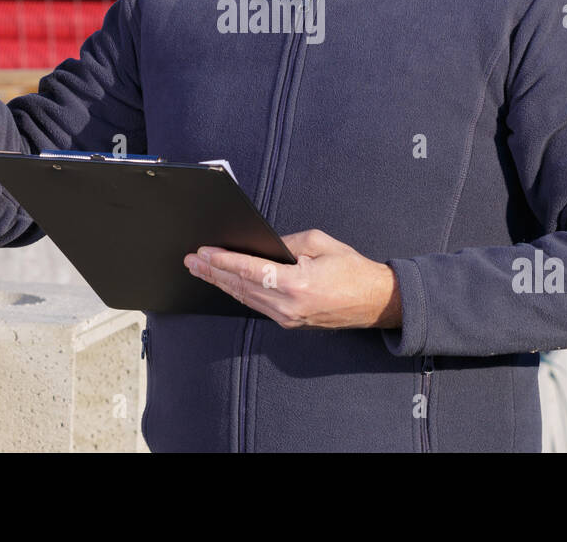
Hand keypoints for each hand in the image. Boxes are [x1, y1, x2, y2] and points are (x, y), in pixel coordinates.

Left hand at [183, 229, 401, 329]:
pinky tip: (227, 284)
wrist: (375, 301)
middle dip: (213, 273)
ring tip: (201, 271)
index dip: (223, 262)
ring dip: (221, 284)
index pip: (249, 271)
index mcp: (296, 284)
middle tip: (192, 261)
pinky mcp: (290, 323)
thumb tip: (261, 245)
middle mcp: (288, 306)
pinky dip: (240, 293)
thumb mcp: (319, 243)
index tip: (204, 253)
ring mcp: (288, 318)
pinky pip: (258, 306)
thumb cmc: (352, 270)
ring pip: (246, 299)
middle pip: (241, 287)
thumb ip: (286, 244)